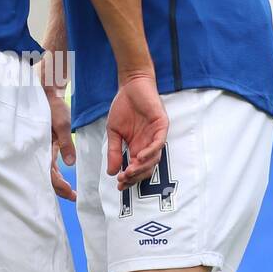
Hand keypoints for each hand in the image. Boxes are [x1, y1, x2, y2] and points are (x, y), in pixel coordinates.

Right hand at [36, 62, 75, 201]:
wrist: (42, 91)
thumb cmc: (50, 105)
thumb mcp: (61, 123)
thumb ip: (65, 144)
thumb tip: (70, 163)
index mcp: (41, 147)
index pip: (49, 174)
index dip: (59, 186)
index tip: (72, 194)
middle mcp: (37, 150)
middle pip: (46, 176)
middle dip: (58, 188)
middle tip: (71, 196)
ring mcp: (38, 147)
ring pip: (45, 170)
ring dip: (56, 181)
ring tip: (67, 190)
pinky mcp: (42, 142)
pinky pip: (46, 161)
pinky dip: (53, 171)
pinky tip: (59, 174)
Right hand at [106, 73, 167, 189]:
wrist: (130, 86)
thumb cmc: (123, 107)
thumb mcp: (113, 132)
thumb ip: (113, 151)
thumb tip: (111, 172)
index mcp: (137, 147)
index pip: (136, 169)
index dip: (129, 178)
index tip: (119, 185)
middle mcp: (148, 145)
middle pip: (147, 168)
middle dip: (135, 176)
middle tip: (123, 178)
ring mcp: (156, 136)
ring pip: (154, 158)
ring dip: (142, 167)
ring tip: (129, 170)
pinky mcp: (161, 125)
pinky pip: (159, 143)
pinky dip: (150, 152)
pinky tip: (139, 157)